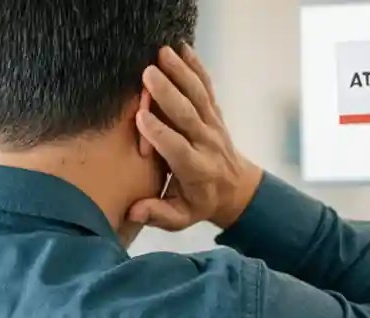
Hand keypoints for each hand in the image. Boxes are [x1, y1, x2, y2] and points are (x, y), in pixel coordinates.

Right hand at [129, 46, 262, 230]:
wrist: (235, 188)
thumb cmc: (200, 202)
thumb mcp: (181, 217)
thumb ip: (159, 214)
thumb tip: (135, 212)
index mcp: (197, 170)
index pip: (178, 149)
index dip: (160, 134)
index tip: (141, 117)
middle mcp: (207, 144)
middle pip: (188, 116)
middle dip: (169, 95)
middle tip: (149, 74)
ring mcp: (213, 125)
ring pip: (198, 96)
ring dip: (181, 73)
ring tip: (162, 53)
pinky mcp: (215, 113)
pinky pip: (207, 87)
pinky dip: (197, 67)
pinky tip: (183, 48)